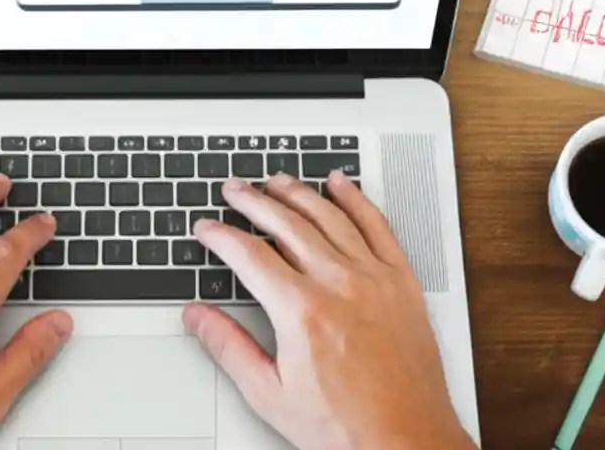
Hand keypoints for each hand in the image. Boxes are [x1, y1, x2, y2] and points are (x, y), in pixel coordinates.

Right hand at [184, 173, 475, 449]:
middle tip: (234, 189)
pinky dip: (357, 200)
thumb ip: (229, 348)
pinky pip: (379, 226)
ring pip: (330, 217)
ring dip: (299, 193)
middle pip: (287, 224)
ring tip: (276, 181)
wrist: (407, 441)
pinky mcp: (402, 283)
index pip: (249, 255)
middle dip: (253, 201)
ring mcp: (374, 279)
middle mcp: (339, 285)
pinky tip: (342, 185)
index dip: (221, 235)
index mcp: (302, 311)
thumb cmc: (346, 427)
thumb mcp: (270, 395)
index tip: (207, 228)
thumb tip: (197, 316)